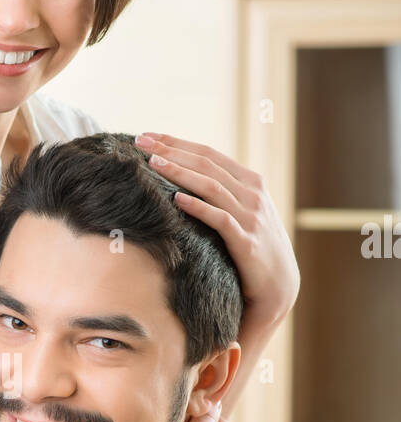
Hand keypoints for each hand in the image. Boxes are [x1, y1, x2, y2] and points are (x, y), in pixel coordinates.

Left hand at [135, 133, 299, 324]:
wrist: (279, 285)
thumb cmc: (253, 246)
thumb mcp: (242, 211)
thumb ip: (222, 192)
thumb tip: (185, 175)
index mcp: (250, 181)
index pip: (209, 153)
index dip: (177, 142)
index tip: (148, 136)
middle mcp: (253, 193)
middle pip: (207, 164)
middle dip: (171, 151)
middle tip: (141, 143)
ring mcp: (252, 216)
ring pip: (212, 187)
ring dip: (180, 173)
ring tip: (153, 164)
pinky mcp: (247, 242)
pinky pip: (220, 219)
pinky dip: (198, 207)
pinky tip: (177, 199)